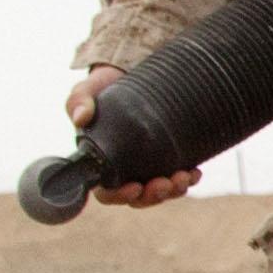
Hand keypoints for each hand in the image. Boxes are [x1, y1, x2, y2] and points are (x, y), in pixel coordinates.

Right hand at [60, 71, 200, 209]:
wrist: (129, 76)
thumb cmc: (102, 88)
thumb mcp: (86, 91)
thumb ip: (77, 101)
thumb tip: (80, 118)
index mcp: (101, 163)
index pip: (107, 192)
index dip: (119, 196)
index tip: (135, 187)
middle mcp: (124, 170)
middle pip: (137, 197)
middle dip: (153, 196)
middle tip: (165, 182)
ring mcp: (146, 166)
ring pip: (159, 192)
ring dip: (173, 190)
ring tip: (184, 177)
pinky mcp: (166, 157)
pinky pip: (177, 178)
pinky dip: (187, 179)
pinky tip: (194, 172)